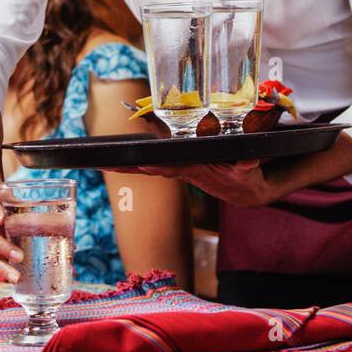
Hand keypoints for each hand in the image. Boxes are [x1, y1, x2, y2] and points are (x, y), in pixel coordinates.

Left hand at [116, 159, 275, 207]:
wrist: (244, 191)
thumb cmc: (245, 179)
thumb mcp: (248, 172)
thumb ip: (247, 165)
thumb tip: (248, 160)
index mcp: (197, 171)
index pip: (174, 168)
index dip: (158, 166)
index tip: (142, 165)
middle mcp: (184, 171)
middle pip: (152, 168)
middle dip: (130, 167)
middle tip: (105, 164)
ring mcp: (180, 170)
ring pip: (149, 166)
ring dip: (127, 165)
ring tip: (102, 162)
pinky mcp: (179, 168)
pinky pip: (153, 164)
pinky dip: (136, 163)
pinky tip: (119, 161)